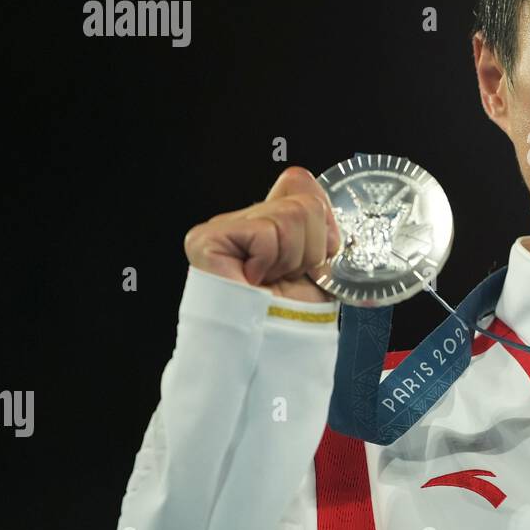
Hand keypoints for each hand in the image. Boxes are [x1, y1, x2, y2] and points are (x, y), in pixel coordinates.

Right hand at [183, 166, 340, 302]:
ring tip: (273, 281)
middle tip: (289, 277)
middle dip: (311, 248)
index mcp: (266, 222)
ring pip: (291, 214)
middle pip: (304, 201)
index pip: (299, 182)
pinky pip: (266, 232)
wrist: (272, 350)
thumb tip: (301, 179)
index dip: (322, 228)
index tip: (312, 263)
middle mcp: (241, 221)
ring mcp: (221, 229)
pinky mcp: (207, 240)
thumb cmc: (293, 314)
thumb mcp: (319, 260)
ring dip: (294, 258)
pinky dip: (272, 261)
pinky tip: (255, 281)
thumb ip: (314, 216)